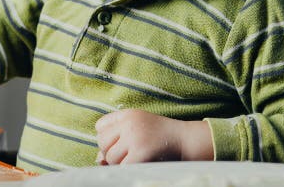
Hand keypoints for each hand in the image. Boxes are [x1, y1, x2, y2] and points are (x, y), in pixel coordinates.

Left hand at [95, 109, 213, 164]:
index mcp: (128, 114)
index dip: (107, 138)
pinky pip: (122, 167)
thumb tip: (98, 159)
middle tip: (127, 154)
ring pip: (110, 157)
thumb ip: (117, 141)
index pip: (100, 126)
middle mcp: (129, 123)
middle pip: (102, 142)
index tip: (120, 143)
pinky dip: (127, 169)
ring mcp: (135, 138)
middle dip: (110, 152)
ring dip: (119, 163)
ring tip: (135, 159)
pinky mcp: (140, 154)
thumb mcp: (138, 132)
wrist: (186, 140)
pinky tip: (139, 164)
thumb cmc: (161, 137)